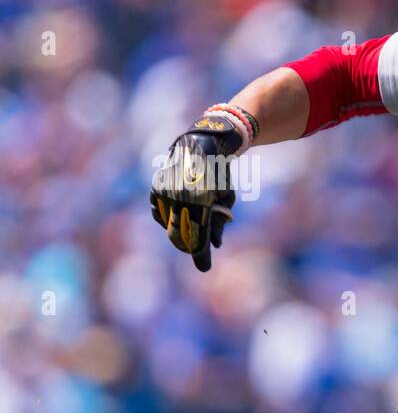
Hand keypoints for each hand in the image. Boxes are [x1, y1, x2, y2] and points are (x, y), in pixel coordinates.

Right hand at [149, 112, 242, 271]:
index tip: (204, 268)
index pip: (199, 234)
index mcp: (202, 198)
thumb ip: (219, 221)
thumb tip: (215, 245)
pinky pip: (158, 212)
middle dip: (189, 246)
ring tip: (189, 234)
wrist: (200, 144)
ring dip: (178, 232)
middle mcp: (179, 195)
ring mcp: (165, 190)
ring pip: (168, 224)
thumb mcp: (226, 197)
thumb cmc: (219, 174)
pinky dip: (166, 219)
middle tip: (198, 254)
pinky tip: (176, 218)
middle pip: (180, 233)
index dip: (201, 254)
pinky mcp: (156, 187)